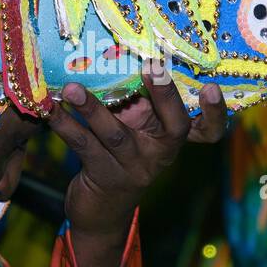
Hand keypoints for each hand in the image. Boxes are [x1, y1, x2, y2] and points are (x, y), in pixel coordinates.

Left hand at [47, 60, 226, 266]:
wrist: (101, 211)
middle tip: (152, 66)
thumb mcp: (137, 131)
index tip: (213, 88)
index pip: (208, 129)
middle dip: (164, 94)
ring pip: (117, 134)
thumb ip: (138, 103)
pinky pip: (85, 147)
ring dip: (92, 108)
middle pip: (173, 125)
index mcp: (172, 138)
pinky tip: (51, 110)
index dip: (215, 112)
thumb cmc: (120, 155)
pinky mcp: (106, 177)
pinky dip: (66, 126)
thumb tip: (117, 55)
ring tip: (72, 88)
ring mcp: (135, 168)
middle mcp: (161, 153)